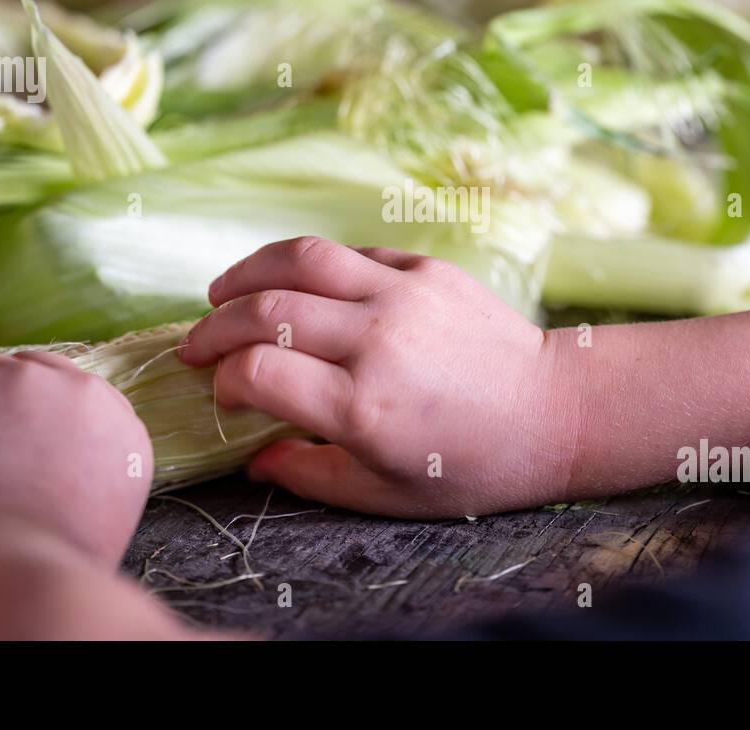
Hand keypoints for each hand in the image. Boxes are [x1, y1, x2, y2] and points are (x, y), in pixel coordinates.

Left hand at [0, 352, 153, 566]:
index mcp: (121, 426)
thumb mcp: (107, 512)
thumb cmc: (59, 560)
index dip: (42, 426)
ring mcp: (21, 382)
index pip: (79, 399)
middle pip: (30, 377)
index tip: (18, 459)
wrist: (23, 570)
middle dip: (2, 413)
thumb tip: (56, 474)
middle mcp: (80, 392)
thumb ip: (94, 474)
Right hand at [178, 236, 578, 517]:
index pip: (256, 372)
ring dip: (248, 272)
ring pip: (302, 260)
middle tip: (195, 342)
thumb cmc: (471, 465)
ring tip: (221, 290)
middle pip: (265, 311)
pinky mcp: (428, 269)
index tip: (220, 390)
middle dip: (214, 325)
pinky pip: (352, 254)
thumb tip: (252, 457)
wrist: (553, 411)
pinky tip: (296, 285)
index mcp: (363, 408)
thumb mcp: (386, 494)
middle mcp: (377, 342)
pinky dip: (311, 266)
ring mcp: (404, 296)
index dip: (221, 379)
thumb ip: (309, 474)